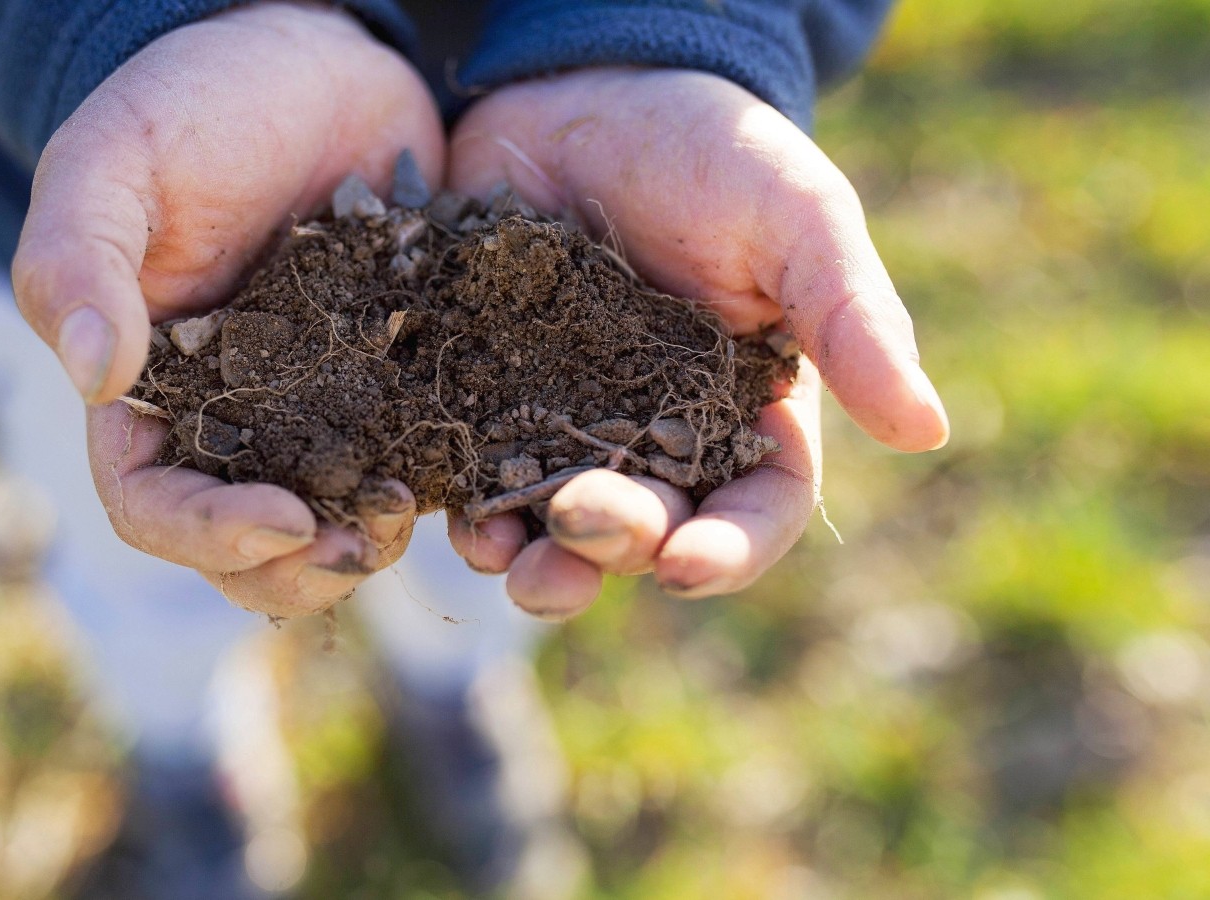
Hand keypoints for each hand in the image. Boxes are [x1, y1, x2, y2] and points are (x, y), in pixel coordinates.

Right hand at [11, 2, 442, 615]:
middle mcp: (230, 419)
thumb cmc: (192, 103)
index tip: (282, 519)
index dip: (206, 532)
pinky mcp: (397, 384)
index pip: (151, 502)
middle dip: (298, 568)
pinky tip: (477, 478)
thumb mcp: (115, 164)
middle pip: (243, 546)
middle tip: (363, 549)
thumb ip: (80, 260)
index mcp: (146, 391)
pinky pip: (414, 457)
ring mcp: (317, 409)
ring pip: (330, 522)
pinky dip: (439, 485)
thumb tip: (91, 377)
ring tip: (412, 520)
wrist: (310, 56)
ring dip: (365, 545)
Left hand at [445, 68, 948, 618]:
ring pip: (561, 528)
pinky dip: (474, 511)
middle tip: (585, 525)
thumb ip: (853, 320)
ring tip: (513, 565)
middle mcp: (662, 437)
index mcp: (753, 408)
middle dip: (621, 545)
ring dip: (542, 561)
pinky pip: (480, 477)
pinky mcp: (490, 400)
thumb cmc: (711, 148)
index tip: (687, 564)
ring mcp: (570, 425)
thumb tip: (929, 430)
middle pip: (653, 529)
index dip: (730, 548)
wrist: (583, 88)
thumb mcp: (797, 217)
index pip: (761, 506)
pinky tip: (460, 519)